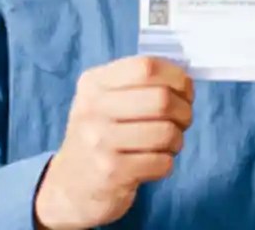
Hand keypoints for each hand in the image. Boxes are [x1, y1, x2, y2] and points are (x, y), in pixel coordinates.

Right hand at [33, 56, 194, 229]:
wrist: (69, 186)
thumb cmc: (100, 136)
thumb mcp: (104, 101)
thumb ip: (139, 84)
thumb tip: (185, 81)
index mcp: (94, 83)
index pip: (147, 67)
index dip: (176, 77)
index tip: (184, 89)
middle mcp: (93, 109)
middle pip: (161, 99)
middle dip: (184, 111)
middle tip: (183, 120)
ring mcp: (100, 142)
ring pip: (166, 132)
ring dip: (177, 139)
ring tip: (168, 143)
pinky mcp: (111, 173)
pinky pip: (161, 162)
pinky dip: (167, 163)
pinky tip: (154, 162)